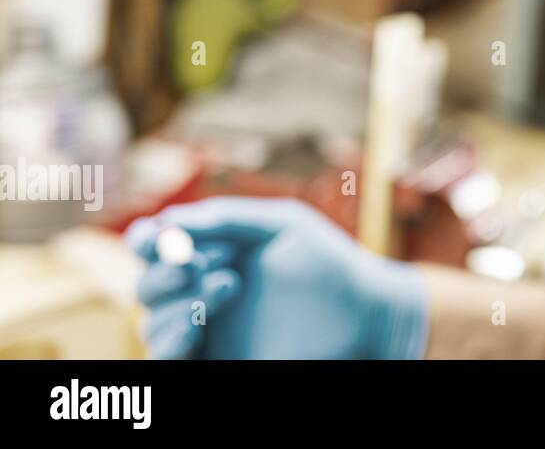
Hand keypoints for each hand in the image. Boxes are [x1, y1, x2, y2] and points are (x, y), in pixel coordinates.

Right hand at [126, 196, 429, 359]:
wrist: (363, 313)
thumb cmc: (328, 263)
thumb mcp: (282, 224)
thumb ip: (227, 217)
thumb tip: (169, 221)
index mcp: (213, 254)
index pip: (156, 248)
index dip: (146, 241)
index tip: (156, 236)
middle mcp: (202, 294)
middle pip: (147, 287)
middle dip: (164, 271)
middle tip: (197, 262)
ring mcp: (207, 334)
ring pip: (154, 325)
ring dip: (178, 302)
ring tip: (229, 284)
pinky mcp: (215, 364)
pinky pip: (169, 361)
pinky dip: (172, 341)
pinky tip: (200, 321)